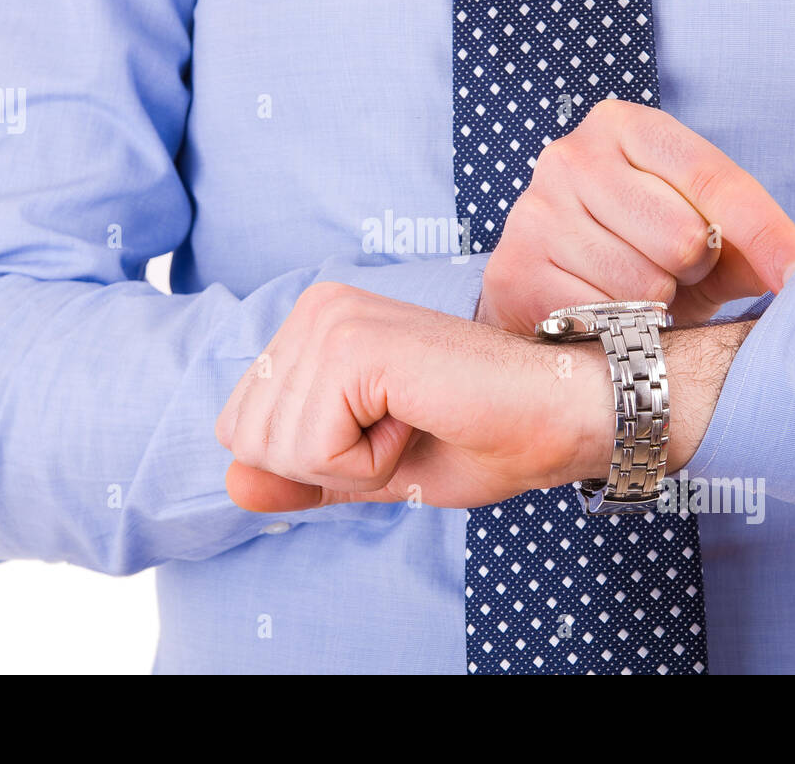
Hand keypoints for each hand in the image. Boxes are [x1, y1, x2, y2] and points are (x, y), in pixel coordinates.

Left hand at [218, 282, 750, 512]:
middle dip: (326, 465)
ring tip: (417, 420)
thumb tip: (232, 486)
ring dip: (352, 464)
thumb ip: (301, 473)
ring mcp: (330, 318)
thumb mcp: (372, 470)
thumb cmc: (483, 436)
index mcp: (312, 326)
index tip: (391, 429)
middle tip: (406, 428)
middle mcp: (313, 308)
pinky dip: (368, 463)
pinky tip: (419, 419)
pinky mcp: (353, 340)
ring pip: (276, 447)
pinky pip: (313, 447)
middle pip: (247, 438)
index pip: (242, 429)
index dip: (314, 462)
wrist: (562, 414)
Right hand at [476, 99, 794, 331]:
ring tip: (630, 294)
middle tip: (672, 274)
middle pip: (682, 237)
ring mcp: (535, 211)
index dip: (767, 231)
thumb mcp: (698, 239)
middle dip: (693, 271)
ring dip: (652, 306)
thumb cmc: (632, 254)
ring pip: (643, 285)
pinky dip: (613, 329)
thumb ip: (755, 246)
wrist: (543, 290)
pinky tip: (599, 312)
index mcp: (626, 127)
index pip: (714, 178)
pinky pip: (601, 316)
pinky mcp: (514, 269)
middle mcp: (571, 157)